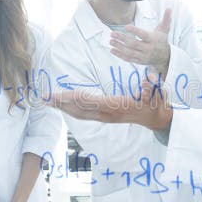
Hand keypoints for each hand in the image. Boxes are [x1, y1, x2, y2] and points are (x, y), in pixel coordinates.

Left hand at [51, 80, 172, 130]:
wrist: (157, 119)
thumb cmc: (156, 105)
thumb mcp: (157, 95)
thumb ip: (153, 89)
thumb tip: (148, 81)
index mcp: (116, 107)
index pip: (90, 101)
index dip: (73, 98)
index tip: (59, 94)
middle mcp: (107, 115)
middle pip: (79, 109)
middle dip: (61, 103)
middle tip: (43, 98)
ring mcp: (105, 118)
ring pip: (80, 113)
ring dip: (63, 107)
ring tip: (47, 101)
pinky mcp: (104, 117)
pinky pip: (84, 114)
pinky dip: (70, 109)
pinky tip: (62, 105)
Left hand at [110, 8, 171, 76]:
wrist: (164, 57)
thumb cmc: (162, 40)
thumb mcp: (165, 30)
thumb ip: (166, 19)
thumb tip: (169, 8)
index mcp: (153, 40)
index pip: (143, 35)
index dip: (135, 31)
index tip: (126, 26)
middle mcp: (148, 49)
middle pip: (133, 44)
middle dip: (122, 39)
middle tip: (113, 33)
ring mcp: (143, 56)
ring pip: (129, 52)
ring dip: (119, 47)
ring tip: (111, 41)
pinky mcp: (139, 61)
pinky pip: (128, 59)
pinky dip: (120, 55)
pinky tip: (112, 50)